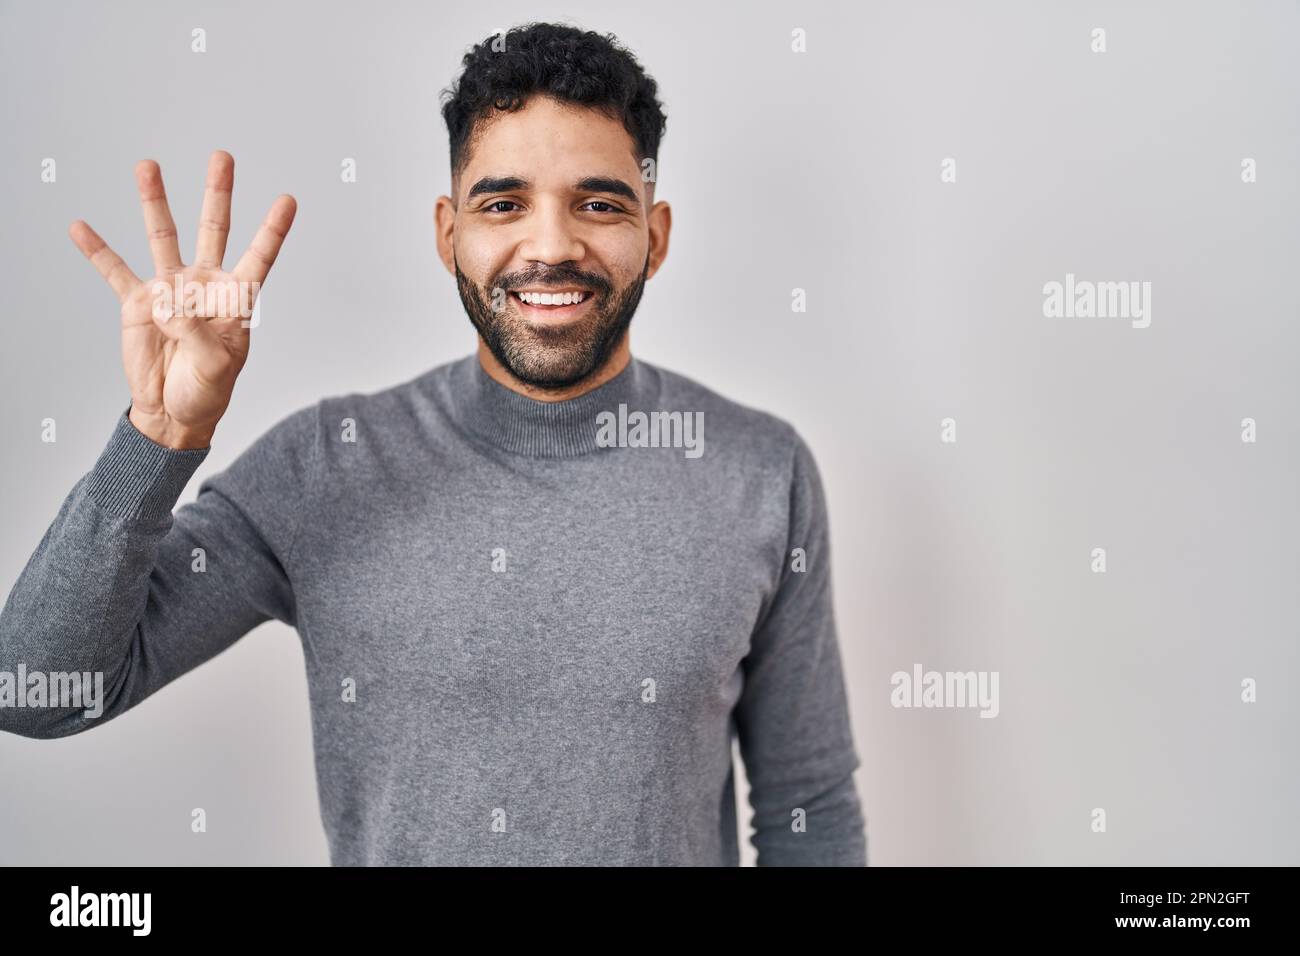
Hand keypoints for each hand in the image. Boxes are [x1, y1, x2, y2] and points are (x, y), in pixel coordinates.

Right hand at [70, 151, 296, 448]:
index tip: (288, 200)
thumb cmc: (206, 390)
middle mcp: (204, 285)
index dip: (272, 231)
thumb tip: (168, 302)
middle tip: (222, 157)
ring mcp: (170, 290)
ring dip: (155, 202)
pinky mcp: (138, 302)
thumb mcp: (216, 368)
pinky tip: (81, 227)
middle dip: (217, 194)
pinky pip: (115, 271)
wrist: (173, 411)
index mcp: (235, 300)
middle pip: (212, 230)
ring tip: (147, 166)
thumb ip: (197, 334)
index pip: (258, 259)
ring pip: (163, 237)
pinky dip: (97, 250)